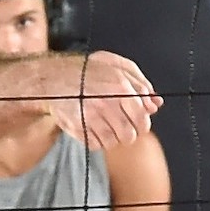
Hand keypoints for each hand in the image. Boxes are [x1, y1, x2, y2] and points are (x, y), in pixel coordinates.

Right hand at [41, 51, 161, 149]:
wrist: (54, 77)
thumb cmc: (87, 70)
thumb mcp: (116, 66)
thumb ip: (139, 83)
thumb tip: (155, 104)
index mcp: (120, 86)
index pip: (142, 118)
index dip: (141, 123)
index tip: (136, 122)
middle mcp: (106, 103)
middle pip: (129, 135)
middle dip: (128, 133)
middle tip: (121, 125)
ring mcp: (91, 117)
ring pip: (113, 142)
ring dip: (112, 137)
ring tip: (105, 126)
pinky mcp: (78, 128)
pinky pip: (96, 145)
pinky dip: (97, 140)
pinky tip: (93, 128)